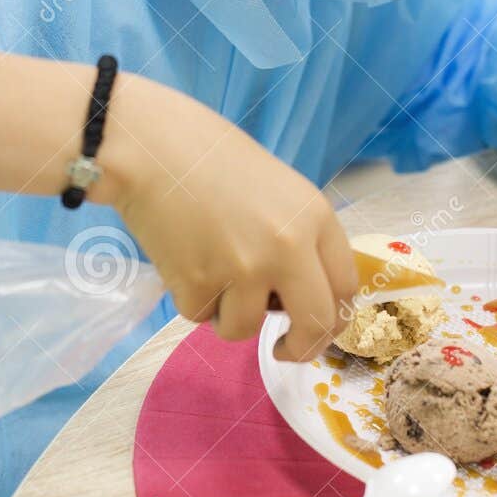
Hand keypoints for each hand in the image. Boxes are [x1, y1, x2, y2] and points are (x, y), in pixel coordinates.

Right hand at [98, 73, 357, 360]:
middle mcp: (289, 247)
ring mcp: (244, 268)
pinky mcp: (199, 284)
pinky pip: (200, 315)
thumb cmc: (210, 156)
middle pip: (316, 324)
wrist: (150, 145)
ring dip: (228, 315)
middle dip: (302, 348)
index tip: (316, 328)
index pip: (346, 287)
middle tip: (284, 351)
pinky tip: (181, 257)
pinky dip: (190, 298)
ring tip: (208, 271)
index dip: (333, 318)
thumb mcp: (277, 189)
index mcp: (315, 216)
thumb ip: (297, 236)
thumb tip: (297, 292)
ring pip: (247, 328)